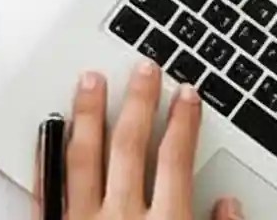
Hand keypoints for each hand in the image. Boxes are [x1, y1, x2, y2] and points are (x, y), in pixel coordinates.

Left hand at [47, 60, 243, 219]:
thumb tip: (230, 206)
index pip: (175, 160)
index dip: (183, 123)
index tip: (186, 94)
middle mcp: (122, 219)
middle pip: (129, 146)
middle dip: (139, 102)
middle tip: (143, 70)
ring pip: (83, 157)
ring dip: (88, 114)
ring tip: (91, 81)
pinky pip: (46, 188)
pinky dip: (47, 156)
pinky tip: (50, 130)